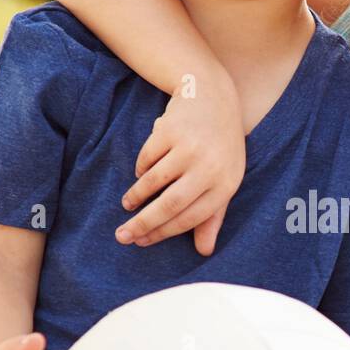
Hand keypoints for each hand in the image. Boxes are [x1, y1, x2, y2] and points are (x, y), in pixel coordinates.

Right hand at [115, 73, 245, 254]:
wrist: (213, 97)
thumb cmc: (220, 147)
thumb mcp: (225, 180)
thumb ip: (214, 216)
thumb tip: (204, 252)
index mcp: (226, 184)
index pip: (190, 219)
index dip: (163, 233)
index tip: (142, 242)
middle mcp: (209, 167)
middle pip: (169, 205)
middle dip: (142, 224)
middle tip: (123, 236)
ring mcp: (189, 148)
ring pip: (153, 183)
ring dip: (136, 197)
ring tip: (128, 204)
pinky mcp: (169, 131)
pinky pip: (146, 160)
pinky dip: (141, 170)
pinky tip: (141, 173)